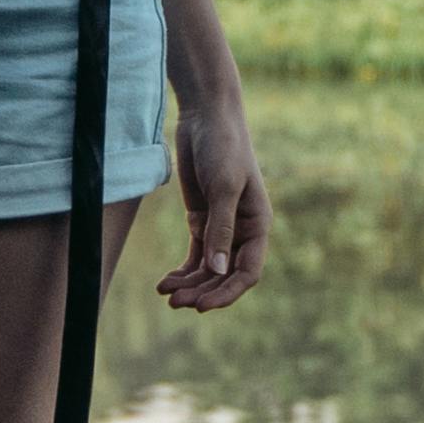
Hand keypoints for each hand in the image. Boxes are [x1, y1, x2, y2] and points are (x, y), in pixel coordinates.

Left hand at [156, 101, 268, 312]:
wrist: (206, 117)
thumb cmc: (223, 147)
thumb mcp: (223, 188)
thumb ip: (220, 229)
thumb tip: (219, 270)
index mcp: (258, 225)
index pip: (247, 272)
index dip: (227, 292)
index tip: (202, 305)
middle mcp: (242, 230)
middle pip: (224, 275)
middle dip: (202, 291)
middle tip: (175, 303)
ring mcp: (220, 226)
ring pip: (207, 268)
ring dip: (189, 284)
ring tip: (165, 293)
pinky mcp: (201, 219)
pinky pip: (195, 254)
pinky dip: (182, 270)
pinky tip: (165, 282)